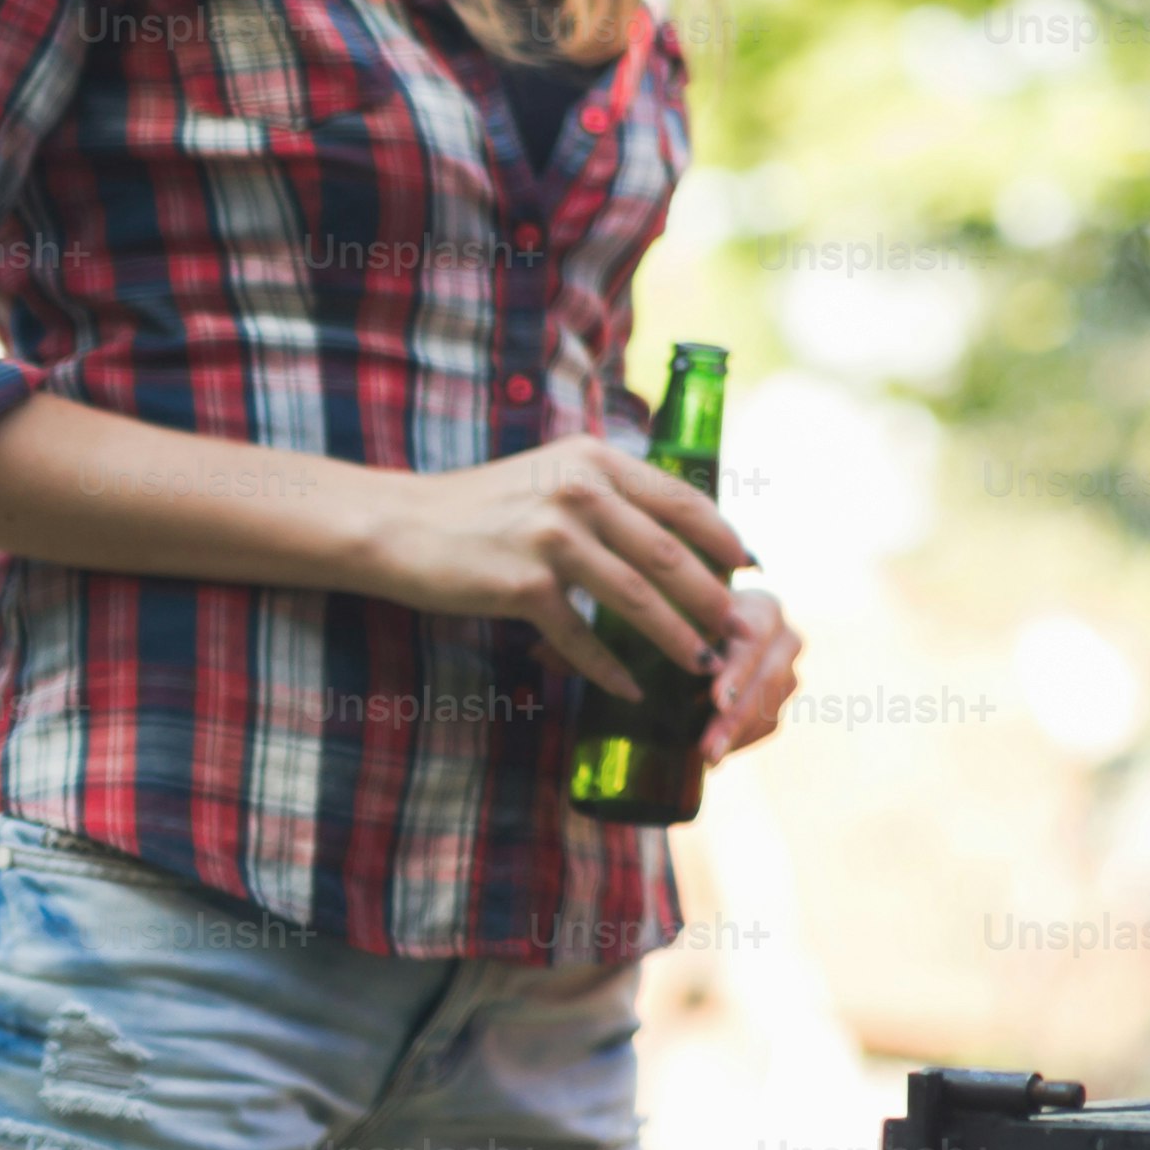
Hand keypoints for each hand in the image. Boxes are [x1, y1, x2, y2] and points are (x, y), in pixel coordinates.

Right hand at [367, 438, 751, 701]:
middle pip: (667, 554)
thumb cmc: (484, 505)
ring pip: (634, 598)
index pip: (680, 499)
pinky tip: (630, 689)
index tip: (748, 565)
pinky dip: (608, 668)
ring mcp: (551, 538)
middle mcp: (579, 492)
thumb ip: (610, 492)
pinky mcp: (523, 585)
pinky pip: (580, 636)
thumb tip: (672, 529)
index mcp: (595, 461)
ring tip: (701, 664)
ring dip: (673, 638)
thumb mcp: (554, 474)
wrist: (400, 525)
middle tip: (736, 627)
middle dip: (709, 596)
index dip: (721, 535)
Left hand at [700, 580, 803, 759]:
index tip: (717, 701)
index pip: (755, 640)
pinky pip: (771, 724)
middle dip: (737, 716)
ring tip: (709, 757)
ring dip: (739, 734)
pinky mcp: (785, 697)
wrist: (709, 629)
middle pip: (770, 678)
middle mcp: (785, 637)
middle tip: (710, 748)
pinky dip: (744, 739)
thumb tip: (693, 665)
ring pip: (772, 705)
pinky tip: (718, 751)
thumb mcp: (685, 618)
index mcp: (762, 609)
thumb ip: (689, 636)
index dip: (737, 672)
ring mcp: (790, 668)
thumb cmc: (687, 621)